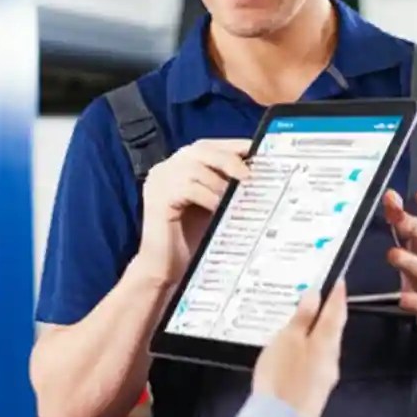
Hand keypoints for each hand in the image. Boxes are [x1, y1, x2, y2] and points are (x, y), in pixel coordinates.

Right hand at [139, 139, 251, 283]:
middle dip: (229, 159)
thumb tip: (260, 174)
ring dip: (221, 183)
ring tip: (239, 198)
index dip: (234, 146)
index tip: (259, 151)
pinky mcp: (156, 197)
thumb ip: (228, 188)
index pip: (209, 146)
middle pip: (201, 150)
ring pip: (195, 168)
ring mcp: (159, 181)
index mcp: (179, 166)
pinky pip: (188, 188)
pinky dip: (209, 197)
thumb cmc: (191, 241)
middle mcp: (166, 168)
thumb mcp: (214, 207)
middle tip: (249, 176)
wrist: (164, 270)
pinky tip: (220, 209)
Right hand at [252, 279, 347, 416]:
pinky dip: (312, 348)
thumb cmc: (283, 375)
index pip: (336, 312)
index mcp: (327, 341)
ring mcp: (325, 376)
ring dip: (320, 331)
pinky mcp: (315, 391)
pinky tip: (303, 349)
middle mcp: (332, 357)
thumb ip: (303, 318)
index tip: (340, 280)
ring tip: (309, 319)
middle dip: (329, 313)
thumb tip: (316, 294)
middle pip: (334, 330)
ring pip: (326, 346)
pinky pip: (318, 360)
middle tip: (323, 295)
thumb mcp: (288, 340)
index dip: (338, 295)